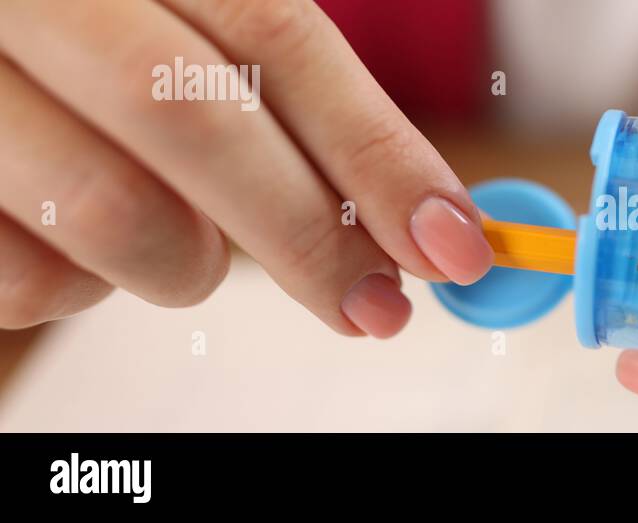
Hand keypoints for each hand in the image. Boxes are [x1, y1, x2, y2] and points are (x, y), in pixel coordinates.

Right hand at [0, 0, 492, 335]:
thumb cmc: (92, 38)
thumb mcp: (181, 26)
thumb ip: (284, 97)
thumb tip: (423, 220)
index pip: (274, 38)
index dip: (377, 150)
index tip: (452, 240)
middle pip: (193, 118)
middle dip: (307, 235)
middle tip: (374, 305)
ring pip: (109, 214)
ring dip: (184, 263)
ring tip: (184, 249)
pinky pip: (26, 277)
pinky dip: (82, 288)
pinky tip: (81, 246)